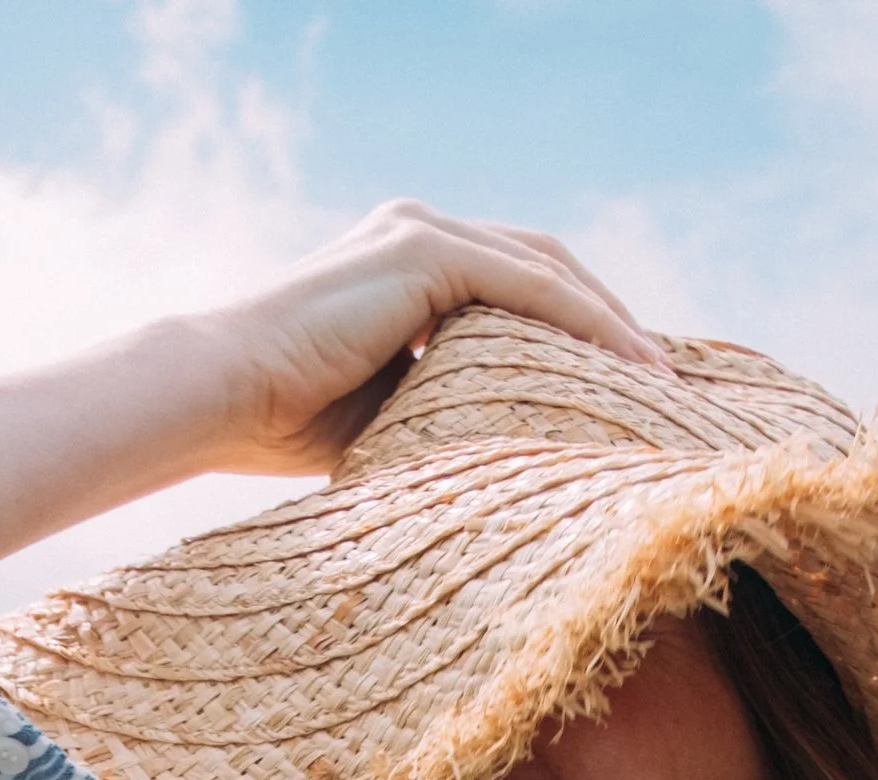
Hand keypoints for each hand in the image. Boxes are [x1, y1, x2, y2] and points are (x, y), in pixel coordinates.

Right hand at [195, 199, 666, 476]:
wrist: (220, 395)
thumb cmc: (281, 423)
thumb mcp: (388, 412)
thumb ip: (443, 404)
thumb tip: (508, 453)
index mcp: (406, 262)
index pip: (514, 284)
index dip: (574, 327)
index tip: (619, 382)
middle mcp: (419, 228)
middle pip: (543, 263)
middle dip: (606, 317)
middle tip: (656, 377)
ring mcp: (421, 230)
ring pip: (547, 267)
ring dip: (610, 320)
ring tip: (656, 376)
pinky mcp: (423, 250)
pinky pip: (529, 283)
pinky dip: (585, 321)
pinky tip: (624, 361)